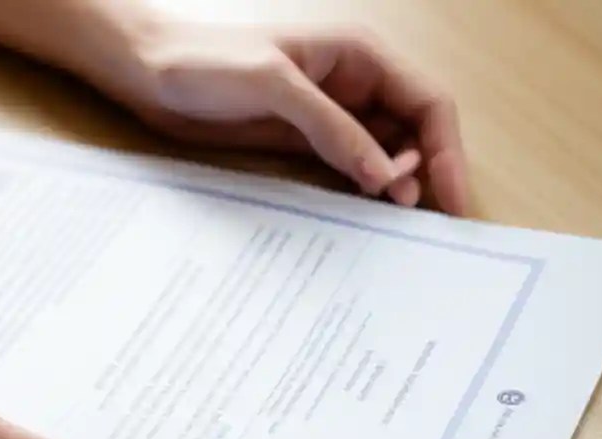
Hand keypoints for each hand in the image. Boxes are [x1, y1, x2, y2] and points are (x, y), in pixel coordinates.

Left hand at [116, 22, 466, 214]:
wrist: (149, 72)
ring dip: (397, 185)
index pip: (427, 101)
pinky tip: (368, 213)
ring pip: (386, 153)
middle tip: (427, 222)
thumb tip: (386, 175)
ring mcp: (331, 115)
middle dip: (428, 172)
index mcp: (359, 54)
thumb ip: (331, 128)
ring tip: (399, 222)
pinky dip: (364, 190)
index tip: (452, 200)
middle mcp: (353, 83)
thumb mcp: (273, 86)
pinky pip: (350, 167)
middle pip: (415, 130)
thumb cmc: (206, 59)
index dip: (448, 151)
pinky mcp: (305, 140)